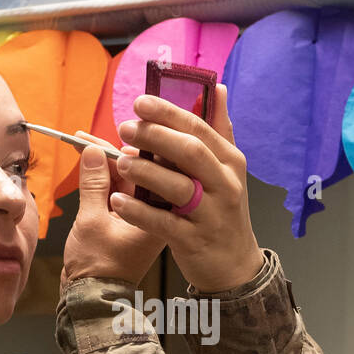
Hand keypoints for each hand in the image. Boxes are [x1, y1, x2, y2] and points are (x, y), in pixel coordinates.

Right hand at [61, 133, 164, 288]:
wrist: (94, 299)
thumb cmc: (98, 269)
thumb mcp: (92, 222)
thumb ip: (94, 184)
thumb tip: (94, 150)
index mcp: (163, 216)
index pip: (156, 170)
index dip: (133, 147)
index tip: (115, 131)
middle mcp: (159, 213)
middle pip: (142, 169)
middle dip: (115, 151)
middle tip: (88, 135)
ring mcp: (144, 215)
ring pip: (128, 177)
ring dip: (105, 162)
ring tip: (81, 143)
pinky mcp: (130, 218)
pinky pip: (120, 190)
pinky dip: (104, 177)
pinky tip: (87, 162)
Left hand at [108, 83, 263, 292]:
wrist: (234, 265)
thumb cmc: (223, 211)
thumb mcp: (228, 170)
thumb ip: (219, 130)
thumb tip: (217, 87)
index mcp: (230, 162)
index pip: (199, 128)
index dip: (167, 113)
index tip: (139, 103)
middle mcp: (225, 185)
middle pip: (189, 151)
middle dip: (155, 135)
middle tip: (125, 127)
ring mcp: (211, 214)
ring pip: (177, 186)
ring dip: (145, 171)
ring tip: (119, 161)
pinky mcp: (194, 240)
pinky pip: (163, 223)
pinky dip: (139, 211)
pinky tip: (118, 202)